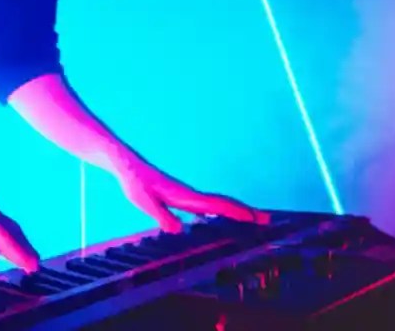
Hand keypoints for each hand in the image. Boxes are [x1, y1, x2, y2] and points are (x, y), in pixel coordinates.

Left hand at [109, 151, 269, 231]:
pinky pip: (209, 203)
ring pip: (218, 202)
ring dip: (238, 209)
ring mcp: (188, 194)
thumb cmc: (134, 182)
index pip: (216, 205)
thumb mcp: (142, 201)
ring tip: (255, 217)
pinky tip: (224, 216)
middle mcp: (190, 194)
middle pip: (223, 203)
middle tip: (268, 219)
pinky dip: (223, 209)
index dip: (236, 212)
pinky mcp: (182, 196)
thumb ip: (160, 215)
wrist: (126, 165)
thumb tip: (178, 229)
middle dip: (246, 211)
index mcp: (184, 196)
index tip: (255, 218)